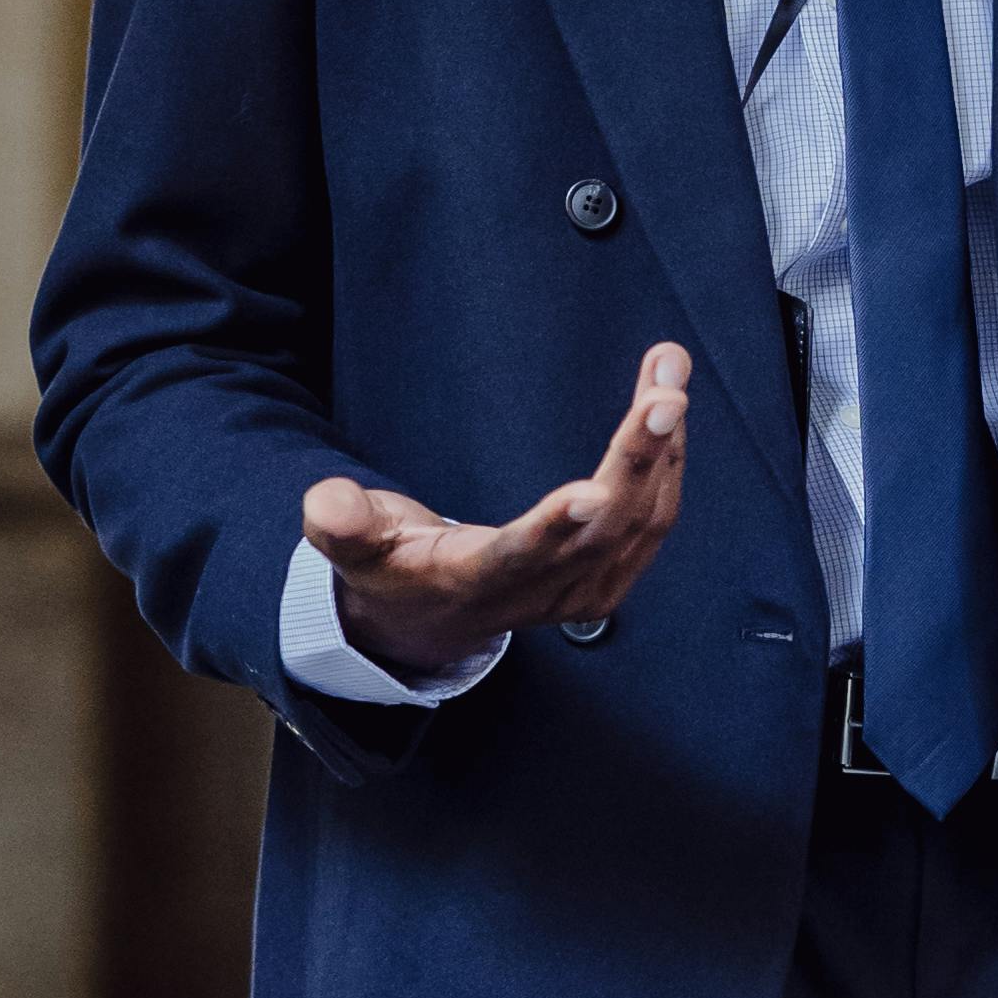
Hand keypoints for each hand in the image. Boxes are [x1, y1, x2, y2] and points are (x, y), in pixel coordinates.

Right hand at [301, 348, 691, 681]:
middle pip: (605, 530)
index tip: (589, 491)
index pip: (520, 558)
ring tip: (669, 375)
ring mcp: (583, 591)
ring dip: (663, 447)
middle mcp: (541, 592)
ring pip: (642, 520)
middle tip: (664, 392)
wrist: (431, 622)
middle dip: (639, 456)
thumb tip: (329, 500)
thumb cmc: (394, 571)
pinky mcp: (608, 578)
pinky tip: (669, 412)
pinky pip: (653, 520)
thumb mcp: (352, 548)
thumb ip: (340, 523)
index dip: (555, 528)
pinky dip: (668, 464)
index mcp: (477, 581)